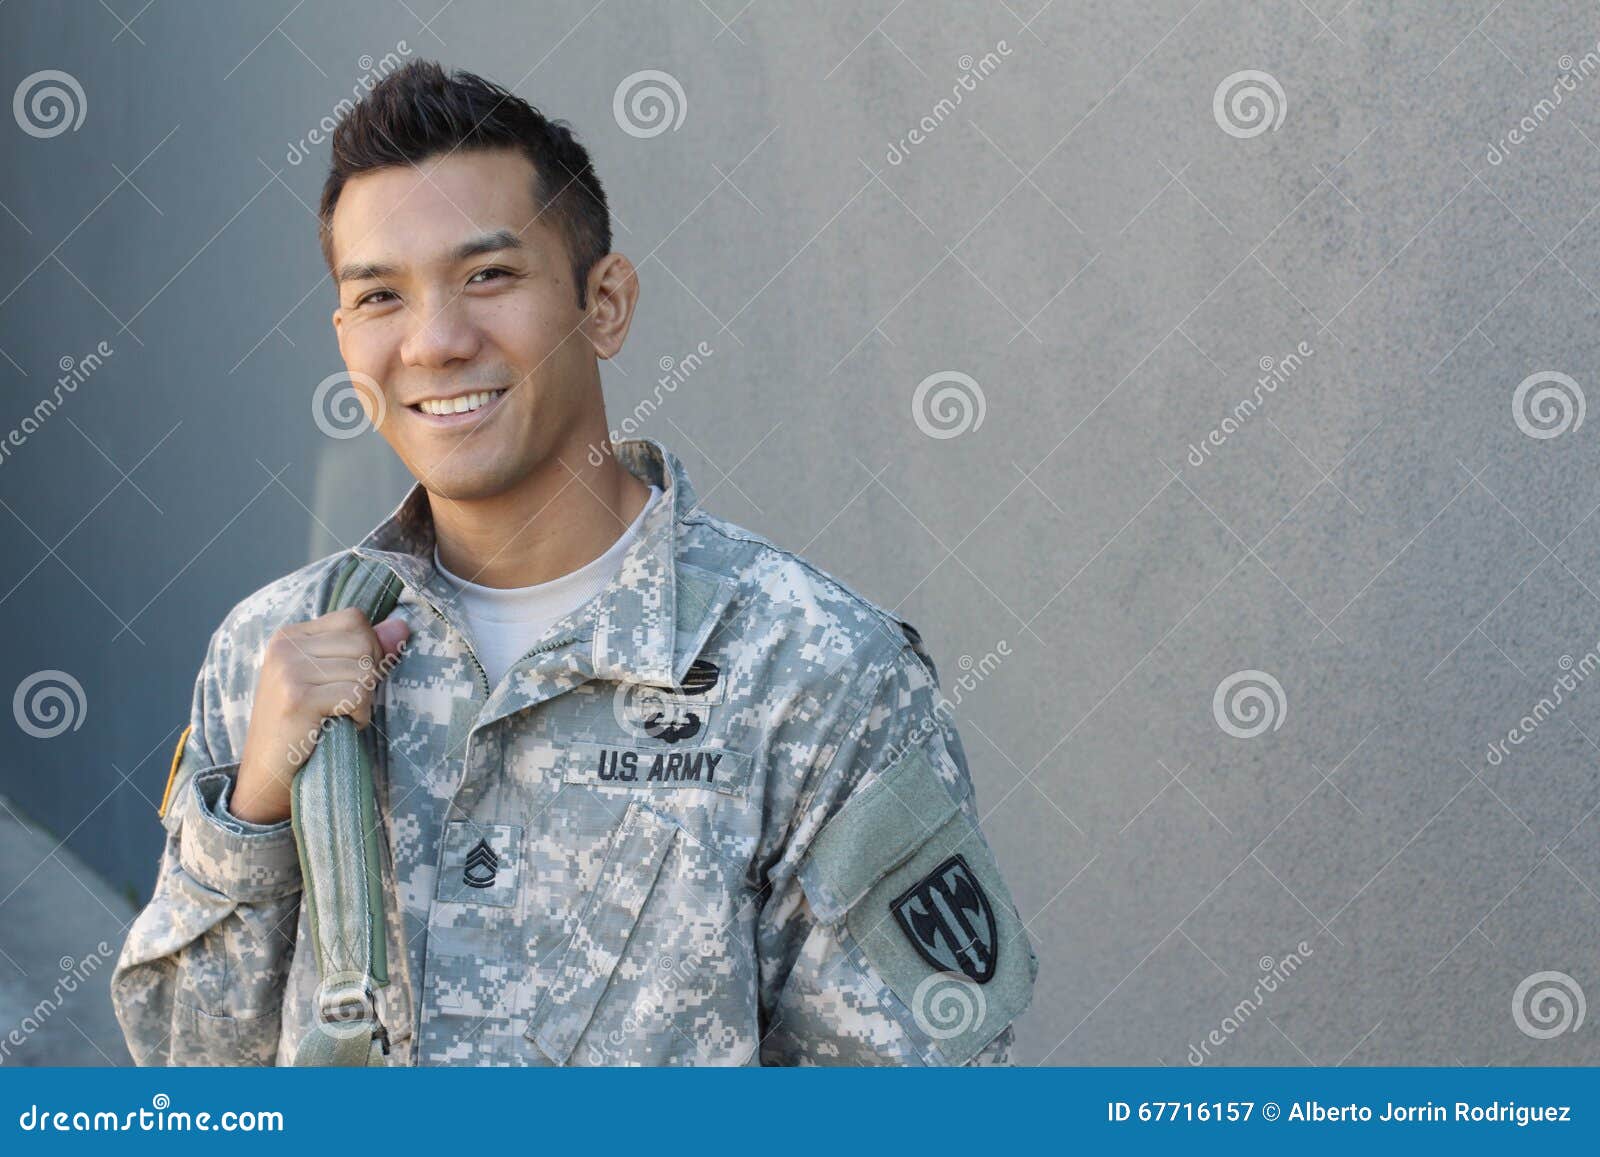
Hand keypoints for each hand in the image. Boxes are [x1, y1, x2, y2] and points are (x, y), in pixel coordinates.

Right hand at [231, 608, 409, 824]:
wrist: (267, 776)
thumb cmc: (304, 727)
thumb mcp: (332, 680)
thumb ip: (365, 650)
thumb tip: (402, 627)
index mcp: (291, 636)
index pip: (354, 619)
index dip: (368, 650)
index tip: (349, 680)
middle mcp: (285, 646)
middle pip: (363, 642)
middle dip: (368, 677)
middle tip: (344, 704)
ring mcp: (288, 671)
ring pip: (364, 670)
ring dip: (362, 701)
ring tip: (336, 716)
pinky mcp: (297, 699)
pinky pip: (357, 694)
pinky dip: (357, 716)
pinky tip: (336, 727)